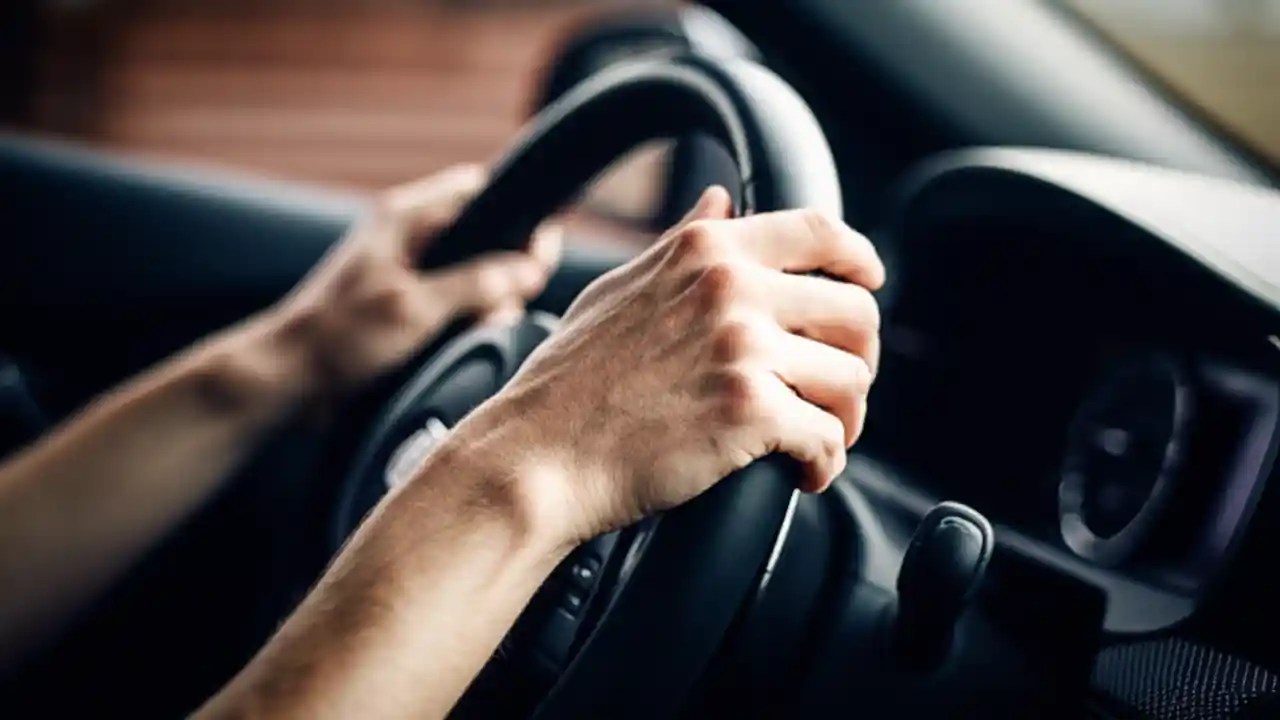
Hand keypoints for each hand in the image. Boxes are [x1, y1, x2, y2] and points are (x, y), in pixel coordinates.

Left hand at [273, 165, 560, 400]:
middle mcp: (408, 235)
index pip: (481, 190)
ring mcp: (406, 269)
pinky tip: (467, 340)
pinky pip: (454, 300)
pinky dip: (468, 318)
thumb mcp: (417, 308)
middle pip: (483, 233)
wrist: (290, 379)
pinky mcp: (403, 302)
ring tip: (482, 328)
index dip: (518, 215)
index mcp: (406, 217)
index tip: (542, 253)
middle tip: (508, 303)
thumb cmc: (342, 337)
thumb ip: (477, 283)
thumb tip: (530, 267)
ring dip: (488, 300)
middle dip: (506, 268)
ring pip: (472, 271)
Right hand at [457, 187, 883, 543]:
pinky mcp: (749, 413)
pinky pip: (828, 437)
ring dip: (846, 415)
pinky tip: (805, 473)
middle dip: (858, 356)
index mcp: (705, 250)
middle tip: (835, 389)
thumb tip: (722, 196)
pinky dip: (826, 462)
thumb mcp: (620, 287)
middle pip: (856, 310)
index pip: (818, 230)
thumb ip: (682, 239)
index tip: (869, 281)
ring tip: (821, 436)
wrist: (538, 456)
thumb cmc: (569, 381)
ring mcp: (743, 349)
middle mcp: (732, 289)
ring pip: (852, 378)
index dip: (859, 257)